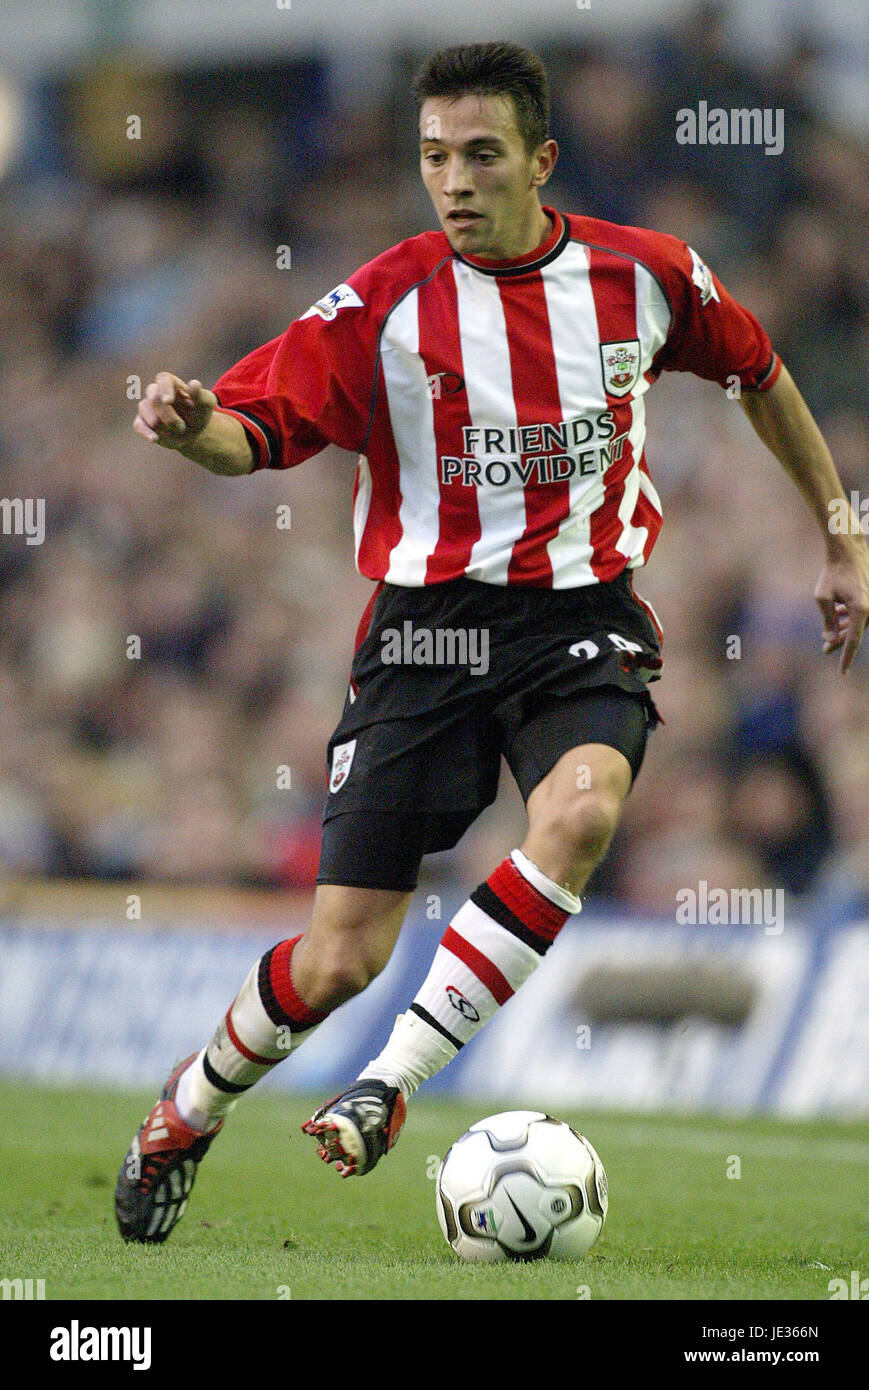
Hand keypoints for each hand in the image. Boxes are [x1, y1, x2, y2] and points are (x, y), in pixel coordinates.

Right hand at [133, 373, 216, 448]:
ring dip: (163, 426)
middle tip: (182, 427)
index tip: (168, 401)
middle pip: (154, 398)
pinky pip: (138, 425)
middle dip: (168, 415)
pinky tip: (154, 439)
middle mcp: (156, 392)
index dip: (164, 389)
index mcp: (171, 383)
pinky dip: (146, 432)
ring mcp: (147, 407)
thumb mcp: (206, 404)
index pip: (163, 379)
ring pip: (146, 411)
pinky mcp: (142, 422)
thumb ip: (200, 395)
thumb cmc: (199, 413)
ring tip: (179, 431)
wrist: (193, 433)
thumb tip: (194, 384)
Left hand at [815, 546, 868, 672]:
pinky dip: (847, 615)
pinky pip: (860, 611)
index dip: (847, 658)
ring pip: (857, 622)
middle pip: (855, 632)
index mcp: (861, 609)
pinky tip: (835, 614)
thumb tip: (830, 641)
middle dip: (839, 641)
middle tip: (824, 650)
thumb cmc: (832, 571)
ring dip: (843, 628)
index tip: (843, 672)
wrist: (848, 548)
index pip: (853, 641)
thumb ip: (827, 620)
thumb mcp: (822, 596)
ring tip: (826, 634)